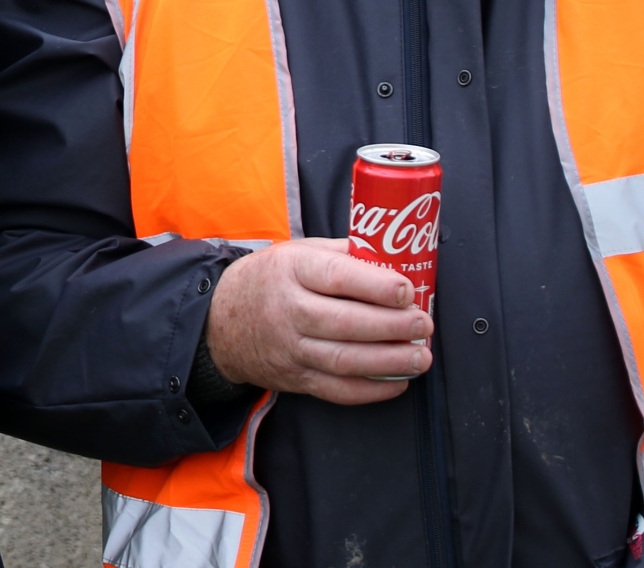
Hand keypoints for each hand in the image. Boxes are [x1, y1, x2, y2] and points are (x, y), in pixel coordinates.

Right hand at [204, 238, 432, 404]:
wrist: (221, 322)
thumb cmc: (271, 280)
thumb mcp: (298, 253)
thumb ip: (342, 255)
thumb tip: (394, 260)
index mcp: (290, 270)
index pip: (336, 277)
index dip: (376, 285)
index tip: (407, 290)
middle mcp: (287, 309)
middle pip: (345, 323)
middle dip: (391, 326)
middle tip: (422, 325)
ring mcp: (290, 348)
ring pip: (345, 360)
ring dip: (389, 362)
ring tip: (420, 356)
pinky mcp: (295, 378)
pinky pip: (337, 390)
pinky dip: (372, 390)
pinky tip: (398, 381)